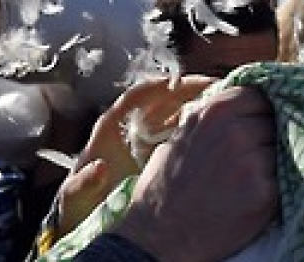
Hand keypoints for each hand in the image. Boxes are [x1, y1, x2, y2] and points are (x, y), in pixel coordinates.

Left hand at [56, 76, 214, 235]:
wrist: (85, 220)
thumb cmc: (79, 204)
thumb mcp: (77, 196)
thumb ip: (84, 182)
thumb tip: (100, 168)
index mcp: (109, 129)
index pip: (135, 98)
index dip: (156, 88)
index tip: (179, 83)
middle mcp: (130, 127)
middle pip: (162, 99)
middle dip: (189, 90)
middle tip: (218, 88)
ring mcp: (148, 139)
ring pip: (175, 113)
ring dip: (198, 106)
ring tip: (226, 105)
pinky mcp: (158, 154)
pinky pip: (180, 133)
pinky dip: (198, 128)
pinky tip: (219, 133)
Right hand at [110, 87, 277, 261]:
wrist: (160, 234)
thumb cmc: (166, 184)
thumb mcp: (182, 133)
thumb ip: (214, 115)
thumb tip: (241, 102)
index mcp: (216, 111)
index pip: (260, 95)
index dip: (260, 111)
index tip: (257, 122)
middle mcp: (236, 132)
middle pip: (274, 122)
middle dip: (268, 136)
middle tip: (254, 155)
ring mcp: (253, 161)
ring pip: (283, 149)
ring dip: (273, 160)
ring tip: (252, 177)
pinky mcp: (264, 192)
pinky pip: (285, 178)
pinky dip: (276, 186)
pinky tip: (255, 194)